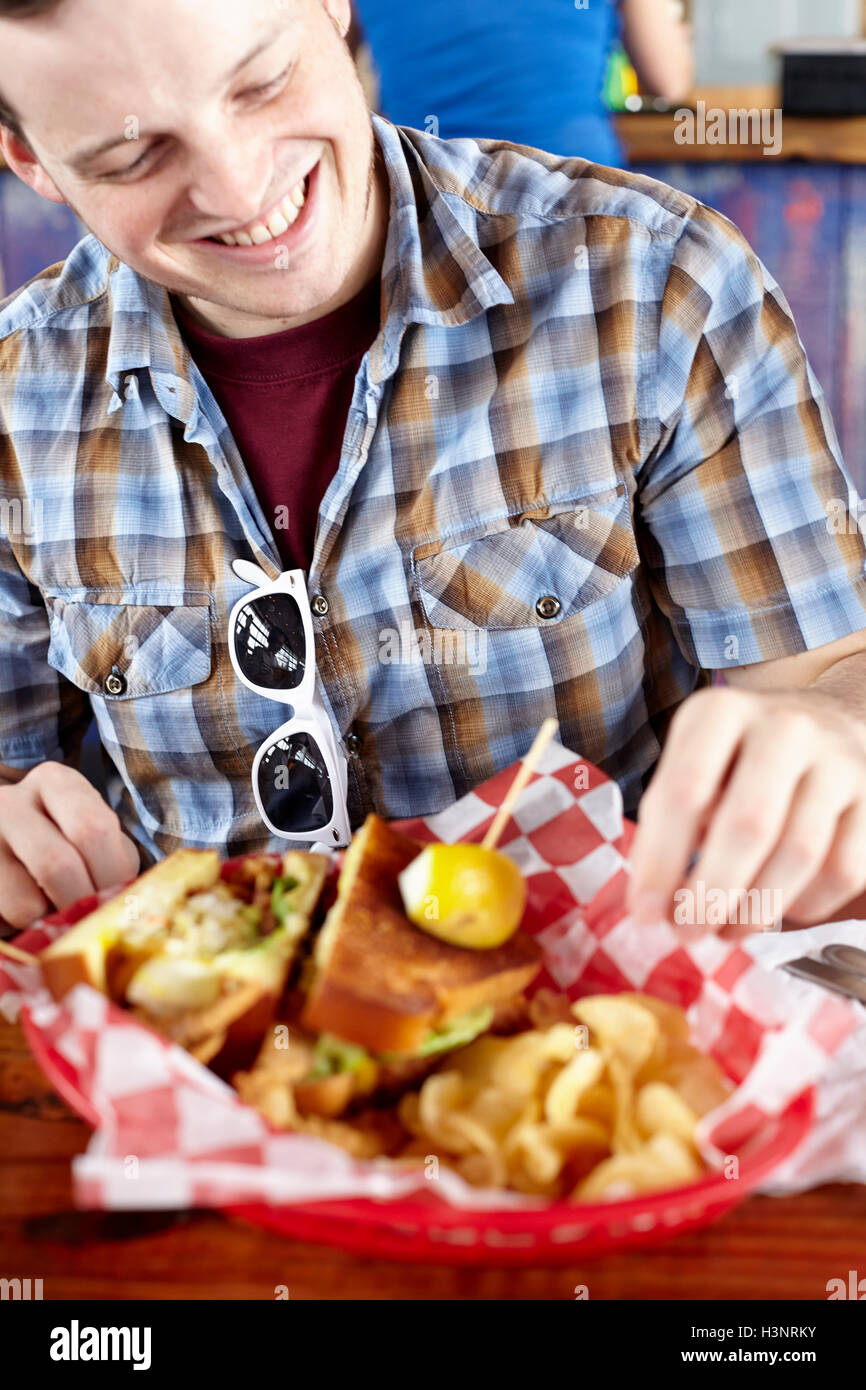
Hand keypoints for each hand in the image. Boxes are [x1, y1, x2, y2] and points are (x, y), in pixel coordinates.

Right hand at [0, 762, 140, 928]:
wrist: (11, 842)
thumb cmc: (69, 844)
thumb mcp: (96, 839)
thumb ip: (111, 861)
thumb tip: (121, 907)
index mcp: (55, 782)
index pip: (92, 829)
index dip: (111, 876)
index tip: (118, 902)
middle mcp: (9, 801)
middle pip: (56, 865)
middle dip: (81, 905)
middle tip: (91, 923)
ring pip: (24, 904)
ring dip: (48, 923)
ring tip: (53, 914)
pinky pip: (3, 920)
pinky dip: (19, 931)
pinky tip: (22, 914)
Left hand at [626, 686, 865, 930]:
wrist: (826, 720)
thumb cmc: (740, 756)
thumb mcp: (693, 761)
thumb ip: (669, 818)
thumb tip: (653, 899)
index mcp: (721, 712)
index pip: (684, 791)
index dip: (660, 859)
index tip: (643, 911)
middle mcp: (784, 726)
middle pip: (748, 826)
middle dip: (711, 895)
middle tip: (687, 932)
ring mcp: (838, 760)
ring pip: (799, 853)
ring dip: (756, 909)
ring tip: (726, 931)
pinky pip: (843, 869)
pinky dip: (805, 903)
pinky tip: (778, 907)